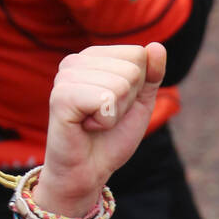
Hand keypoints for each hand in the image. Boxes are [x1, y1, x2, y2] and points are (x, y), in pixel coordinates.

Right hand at [35, 43, 166, 214]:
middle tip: (105, 118)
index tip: (116, 107)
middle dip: (126, 103)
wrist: (87, 172)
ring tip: (94, 123)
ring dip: (114, 115)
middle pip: (131, 70)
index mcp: (93, 57)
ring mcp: (65, 76)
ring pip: (119, 85)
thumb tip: (157, 46)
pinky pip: (104, 99)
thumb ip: (151, 76)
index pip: (137, 55)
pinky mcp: (61, 96)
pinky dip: (104, 121)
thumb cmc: (110, 139)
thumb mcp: (139, 105)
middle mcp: (75, 60)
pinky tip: (87, 126)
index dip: (137, 89)